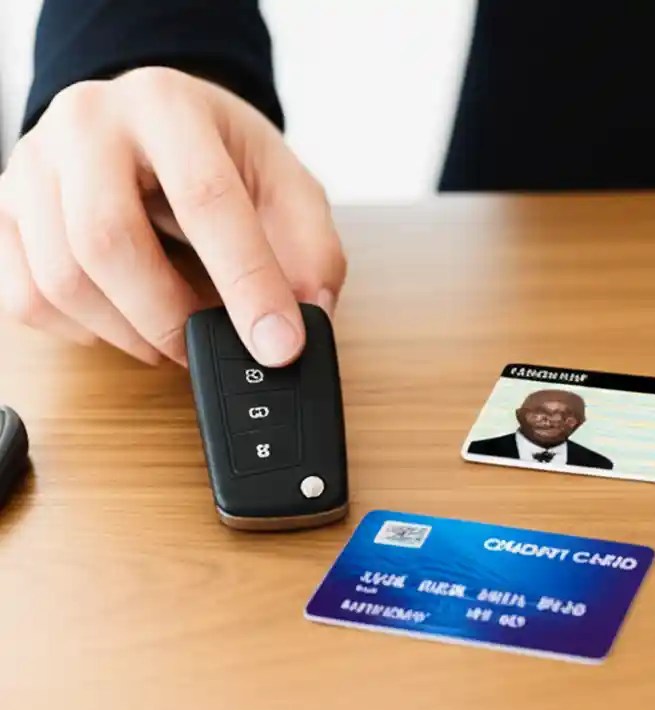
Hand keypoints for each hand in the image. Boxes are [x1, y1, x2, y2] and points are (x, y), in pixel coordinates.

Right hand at [0, 67, 344, 366]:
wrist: (151, 122)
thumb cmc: (218, 153)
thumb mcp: (284, 181)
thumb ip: (310, 246)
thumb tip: (309, 314)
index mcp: (168, 104)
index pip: (205, 199)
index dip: (247, 282)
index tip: (279, 345)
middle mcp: (87, 123)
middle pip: (109, 242)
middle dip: (169, 317)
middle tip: (209, 347)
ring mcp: (33, 164)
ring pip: (62, 279)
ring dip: (128, 333)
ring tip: (174, 338)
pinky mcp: (3, 210)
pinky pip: (26, 297)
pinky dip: (81, 332)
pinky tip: (123, 321)